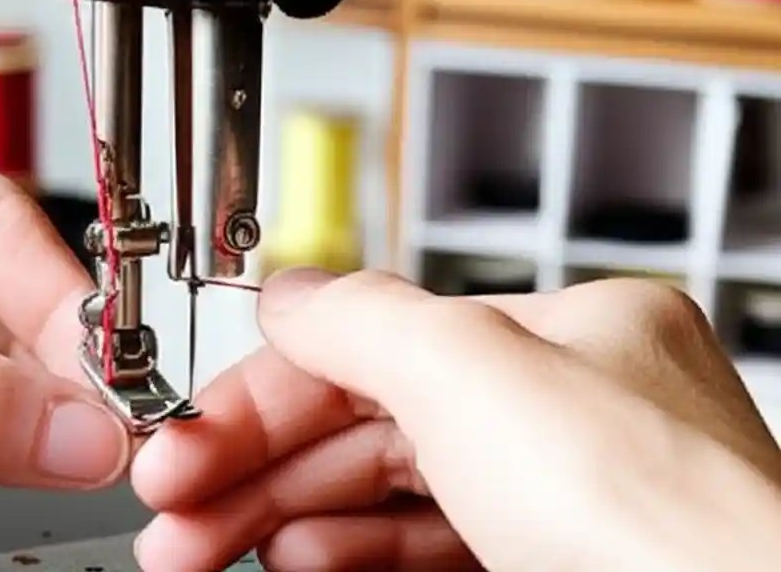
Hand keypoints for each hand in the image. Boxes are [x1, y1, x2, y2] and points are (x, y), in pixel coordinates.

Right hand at [131, 270, 780, 570]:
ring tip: (207, 549)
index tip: (186, 435)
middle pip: (369, 425)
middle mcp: (569, 412)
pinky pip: (425, 549)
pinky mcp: (545, 570)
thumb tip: (285, 291)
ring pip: (386, 495)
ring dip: (285, 519)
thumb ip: (362, 317)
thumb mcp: (478, 372)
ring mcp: (559, 501)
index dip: (264, 389)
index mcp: (568, 336)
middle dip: (253, 467)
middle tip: (173, 513)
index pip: (373, 343)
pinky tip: (295, 565)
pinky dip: (347, 555)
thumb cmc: (662, 524)